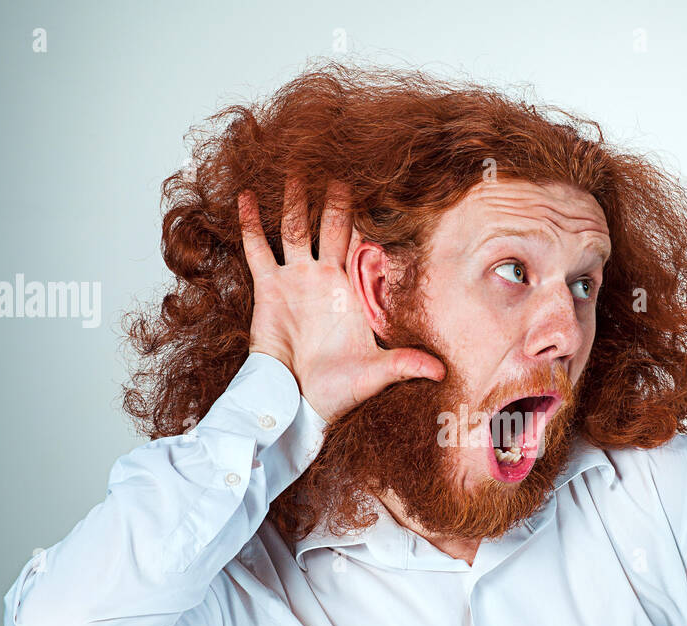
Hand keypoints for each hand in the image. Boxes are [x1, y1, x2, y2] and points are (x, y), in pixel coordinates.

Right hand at [238, 177, 444, 421]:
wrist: (296, 404)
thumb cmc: (336, 391)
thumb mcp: (374, 375)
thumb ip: (405, 365)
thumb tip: (441, 371)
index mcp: (353, 292)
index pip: (363, 245)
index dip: (369, 217)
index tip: (379, 185)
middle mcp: (325, 278)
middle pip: (330, 226)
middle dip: (334, 197)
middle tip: (340, 161)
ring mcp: (296, 280)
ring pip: (294, 228)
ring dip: (293, 199)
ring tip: (294, 166)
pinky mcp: (269, 288)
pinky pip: (258, 248)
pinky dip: (251, 223)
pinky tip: (245, 196)